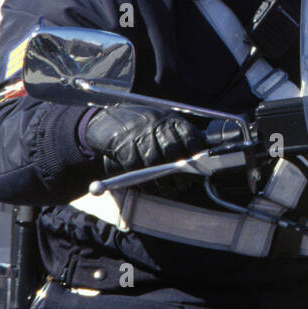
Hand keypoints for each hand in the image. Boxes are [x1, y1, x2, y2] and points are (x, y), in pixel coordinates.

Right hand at [82, 106, 201, 176]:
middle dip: (181, 172)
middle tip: (185, 184)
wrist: (103, 122)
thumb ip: (177, 137)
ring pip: (155, 163)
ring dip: (164, 181)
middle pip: (172, 151)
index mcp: (167, 119)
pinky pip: (137, 169)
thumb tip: (199, 156)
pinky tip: (152, 187)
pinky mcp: (123, 148)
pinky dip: (146, 182)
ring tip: (169, 190)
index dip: (197, 152)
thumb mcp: (160, 124)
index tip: (203, 165)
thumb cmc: (138, 126)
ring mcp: (137, 136)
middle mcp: (154, 125)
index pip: (188, 135)